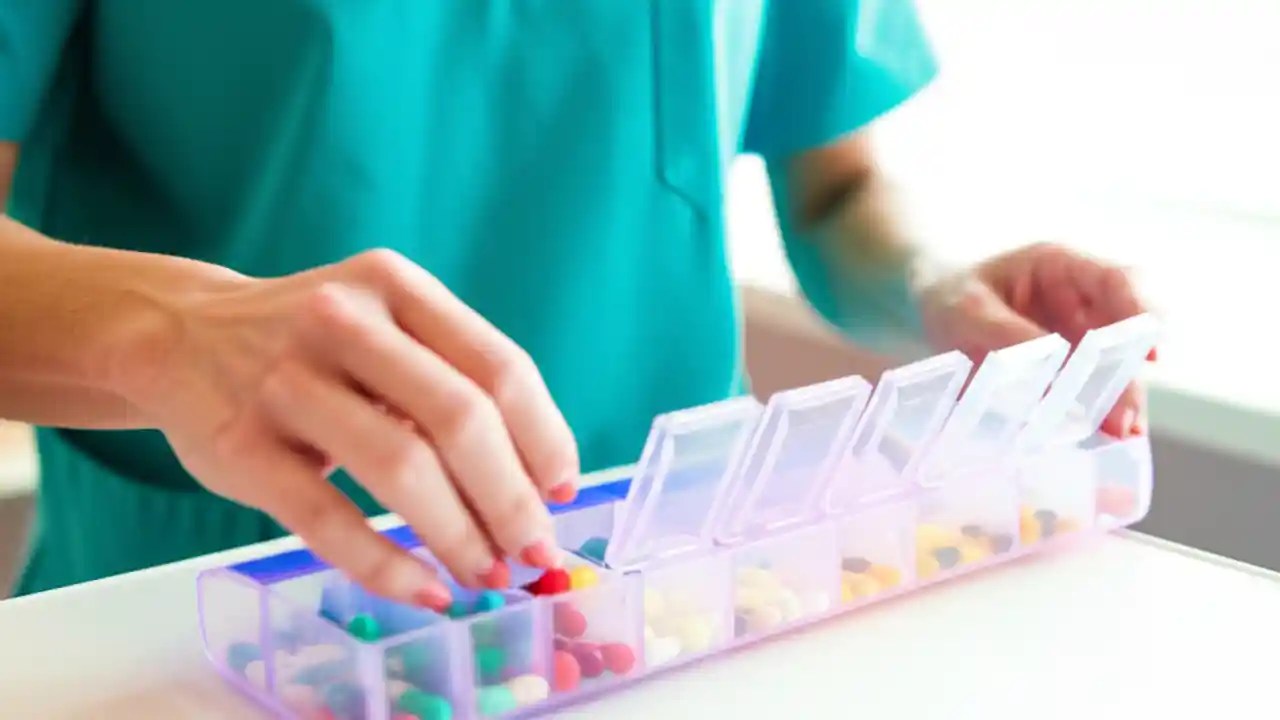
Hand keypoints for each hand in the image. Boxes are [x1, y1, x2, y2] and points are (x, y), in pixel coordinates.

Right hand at [118, 249, 579, 608]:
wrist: (178, 334)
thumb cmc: (313, 346)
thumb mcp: (383, 323)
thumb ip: (452, 378)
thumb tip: (537, 483)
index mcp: (396, 286)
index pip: (498, 367)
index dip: (544, 437)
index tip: (562, 491)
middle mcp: (344, 321)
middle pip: (459, 417)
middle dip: (511, 497)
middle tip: (535, 551)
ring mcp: (287, 381)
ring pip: (400, 467)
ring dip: (459, 535)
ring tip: (487, 574)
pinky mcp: (242, 446)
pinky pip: (328, 519)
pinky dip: (386, 564)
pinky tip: (424, 588)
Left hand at [918, 243, 1155, 437]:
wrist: (929, 309)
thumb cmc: (950, 296)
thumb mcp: (968, 310)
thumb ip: (1006, 334)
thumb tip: (1051, 365)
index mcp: (1060, 267)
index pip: (1115, 281)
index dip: (1140, 313)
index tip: (1151, 353)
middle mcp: (1080, 300)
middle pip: (1124, 332)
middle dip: (1128, 375)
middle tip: (1126, 420)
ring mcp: (1078, 334)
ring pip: (1115, 364)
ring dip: (1120, 398)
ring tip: (1121, 435)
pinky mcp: (1067, 366)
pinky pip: (1091, 386)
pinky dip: (1098, 408)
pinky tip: (1104, 436)